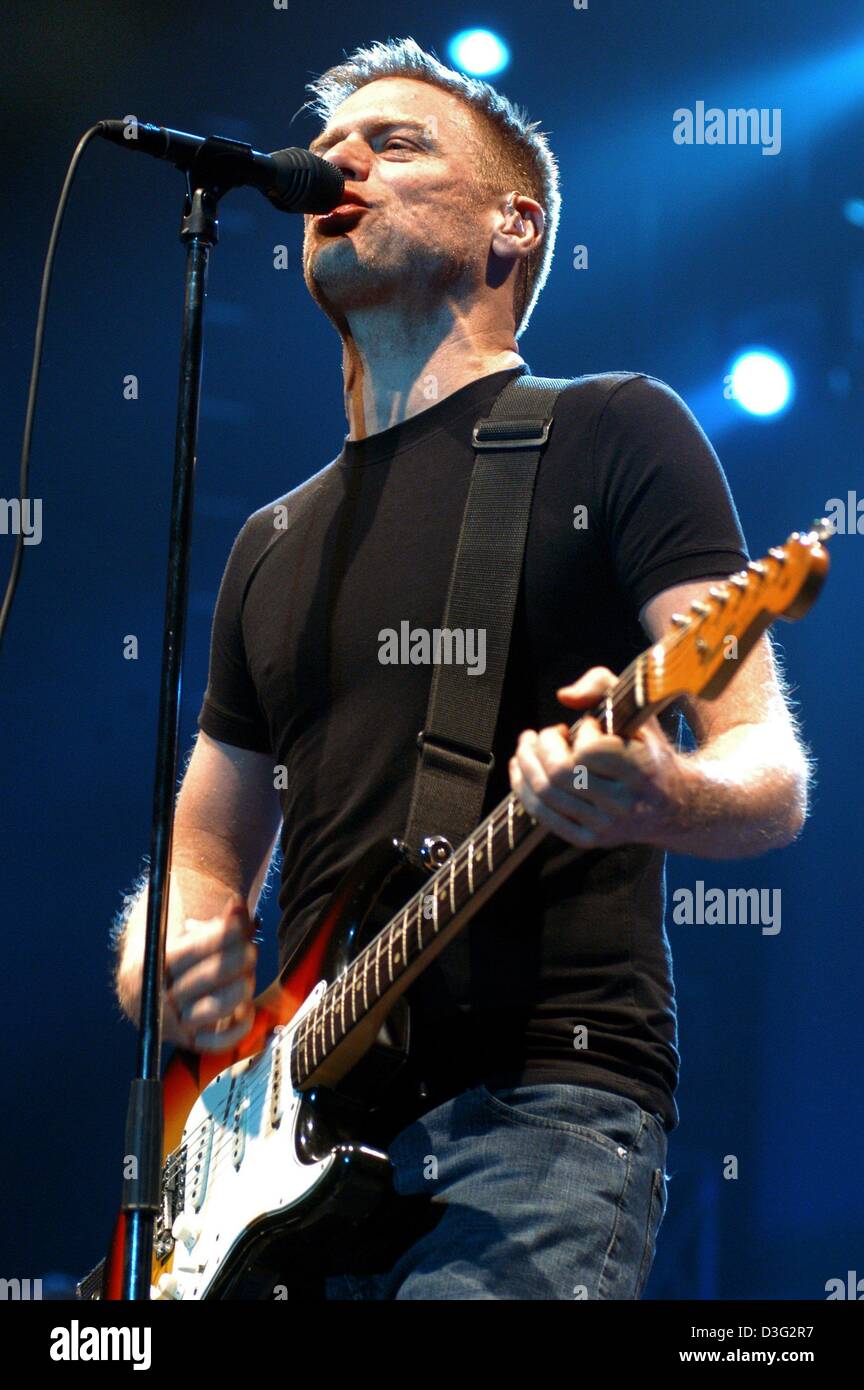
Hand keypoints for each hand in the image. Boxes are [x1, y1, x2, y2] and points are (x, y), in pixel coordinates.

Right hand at [161, 894, 258, 1051]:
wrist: (147, 999)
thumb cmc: (177, 960)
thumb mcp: (188, 939)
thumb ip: (217, 923)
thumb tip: (238, 905)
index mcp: (155, 967)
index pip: (191, 951)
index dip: (220, 937)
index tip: (241, 924)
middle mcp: (162, 999)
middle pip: (208, 977)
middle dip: (237, 960)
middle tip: (251, 949)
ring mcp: (177, 1025)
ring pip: (218, 1007)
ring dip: (241, 988)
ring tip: (248, 976)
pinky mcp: (193, 1044)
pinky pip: (223, 1040)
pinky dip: (241, 1022)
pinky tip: (246, 1005)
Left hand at [507, 666, 687, 849]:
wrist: (673, 804)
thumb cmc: (648, 750)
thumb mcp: (638, 709)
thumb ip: (603, 684)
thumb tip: (564, 696)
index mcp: (641, 770)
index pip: (590, 751)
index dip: (580, 732)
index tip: (587, 726)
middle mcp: (624, 804)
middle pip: (560, 774)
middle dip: (542, 746)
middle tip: (545, 734)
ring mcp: (606, 826)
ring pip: (545, 794)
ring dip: (526, 763)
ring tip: (527, 746)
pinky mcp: (590, 840)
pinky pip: (542, 815)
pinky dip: (523, 788)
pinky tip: (521, 768)